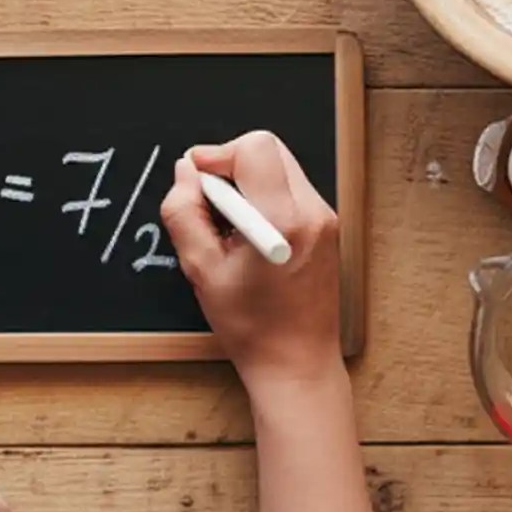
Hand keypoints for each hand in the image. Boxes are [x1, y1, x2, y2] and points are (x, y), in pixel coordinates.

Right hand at [160, 130, 341, 388]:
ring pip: (280, 166)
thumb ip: (184, 213)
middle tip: (209, 202)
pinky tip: (248, 234)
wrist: (296, 363)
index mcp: (283, 221)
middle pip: (269, 149)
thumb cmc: (252, 327)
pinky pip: (290, 188)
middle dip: (231, 164)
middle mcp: (312, 212)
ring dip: (246, 182)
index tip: (196, 178)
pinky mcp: (327, 226)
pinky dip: (263, 196)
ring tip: (228, 225)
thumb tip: (185, 173)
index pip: (255, 148)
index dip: (217, 155)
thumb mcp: (201, 270)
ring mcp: (325, 218)